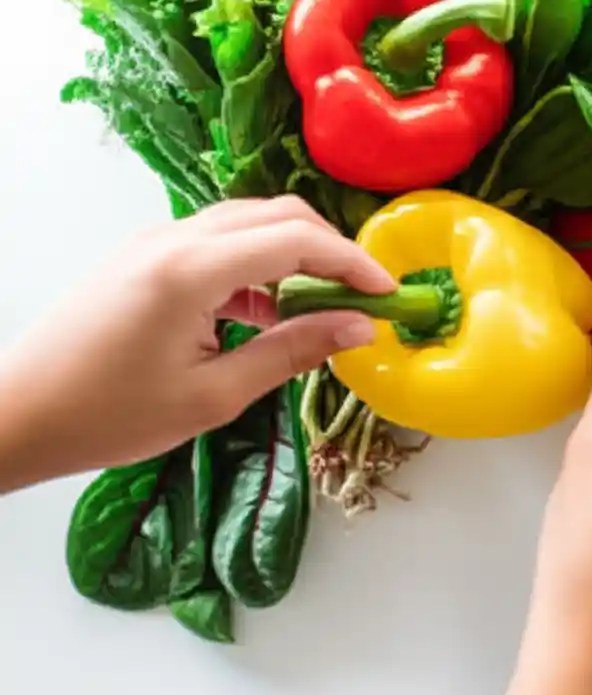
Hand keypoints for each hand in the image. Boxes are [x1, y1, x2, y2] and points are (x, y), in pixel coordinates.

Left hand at [0, 196, 394, 490]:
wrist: (19, 415)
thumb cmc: (109, 415)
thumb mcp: (214, 395)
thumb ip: (292, 352)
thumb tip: (359, 328)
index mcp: (190, 270)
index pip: (295, 239)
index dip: (352, 263)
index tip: (389, 294)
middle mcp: (173, 239)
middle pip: (276, 215)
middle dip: (330, 250)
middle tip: (364, 296)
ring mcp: (155, 242)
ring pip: (248, 223)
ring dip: (294, 254)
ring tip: (324, 307)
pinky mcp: (144, 257)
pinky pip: (218, 242)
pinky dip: (258, 265)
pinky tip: (269, 312)